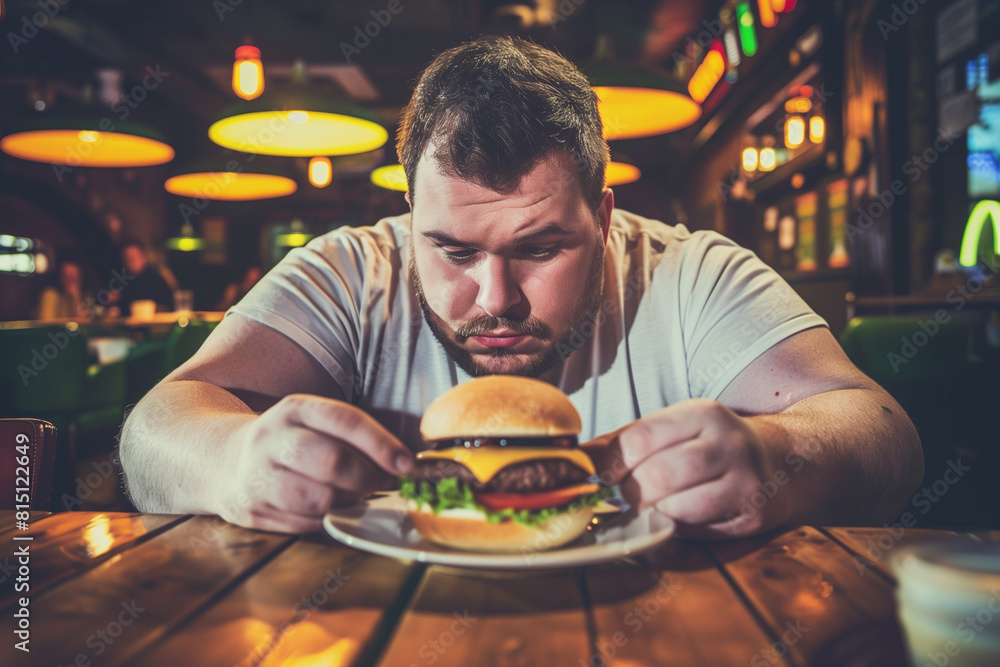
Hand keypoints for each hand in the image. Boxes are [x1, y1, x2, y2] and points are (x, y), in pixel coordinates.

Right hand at [217, 394, 413, 532]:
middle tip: (383, 483)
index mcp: (293, 410)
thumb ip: (352, 435)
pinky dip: (326, 520)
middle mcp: (271, 440)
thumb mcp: (312, 421)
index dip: (382, 444)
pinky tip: (328, 508)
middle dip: (367, 477)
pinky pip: (305, 524)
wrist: (222, 459)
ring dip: (347, 502)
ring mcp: (257, 477)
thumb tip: (403, 464)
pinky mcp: (251, 512)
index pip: (345, 420)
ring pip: (318, 499)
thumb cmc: (287, 441)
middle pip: (332, 462)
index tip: (407, 464)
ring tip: (352, 494)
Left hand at [583, 399, 790, 538]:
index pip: (641, 438)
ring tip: (648, 507)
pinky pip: (698, 530)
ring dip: (652, 513)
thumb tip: (580, 457)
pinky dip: (676, 528)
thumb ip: (629, 439)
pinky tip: (674, 518)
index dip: (609, 462)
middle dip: (629, 492)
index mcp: (702, 414)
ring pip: (676, 507)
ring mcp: (745, 481)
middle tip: (623, 496)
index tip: (595, 474)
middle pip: (657, 476)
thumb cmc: (714, 444)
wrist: (785, 460)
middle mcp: (727, 444)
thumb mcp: (677, 427)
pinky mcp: (753, 515)